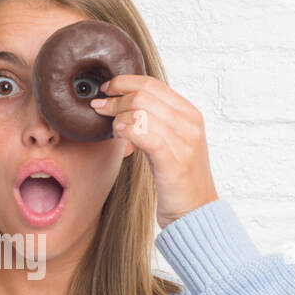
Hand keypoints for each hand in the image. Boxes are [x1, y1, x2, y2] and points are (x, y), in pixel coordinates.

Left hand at [90, 75, 218, 228]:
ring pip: (142, 111)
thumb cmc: (178, 179)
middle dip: (116, 98)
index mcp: (189, 114)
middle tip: (99, 108)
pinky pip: (145, 134)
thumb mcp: (170, 143)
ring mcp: (184, 141)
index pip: (152, 84)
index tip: (106, 90)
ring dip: (118, 116)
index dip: (124, 82)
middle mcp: (190, 123)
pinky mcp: (174, 161)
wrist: (196, 212)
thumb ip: (154, 123)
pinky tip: (118, 135)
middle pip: (144, 94)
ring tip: (111, 129)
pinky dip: (126, 130)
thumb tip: (121, 107)